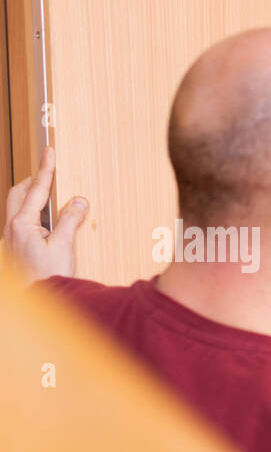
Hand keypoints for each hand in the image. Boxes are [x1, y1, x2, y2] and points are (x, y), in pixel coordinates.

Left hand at [2, 147, 87, 283]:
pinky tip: (45, 224)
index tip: (49, 153)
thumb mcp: (64, 247)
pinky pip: (20, 223)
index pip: (36, 189)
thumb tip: (78, 201)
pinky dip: (32, 215)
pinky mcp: (14, 248)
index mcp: (22, 224)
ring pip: (17, 207)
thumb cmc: (48, 277)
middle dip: (33, 181)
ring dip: (31, 198)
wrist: (37, 299)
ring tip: (50, 199)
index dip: (45, 170)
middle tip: (48, 175)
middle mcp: (11, 228)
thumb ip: (70, 220)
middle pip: (18, 193)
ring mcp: (10, 238)